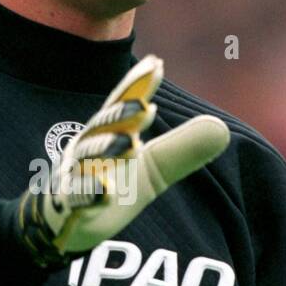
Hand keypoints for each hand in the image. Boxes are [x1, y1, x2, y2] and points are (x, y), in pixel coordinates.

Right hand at [13, 54, 229, 268]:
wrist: (63, 221)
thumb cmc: (106, 183)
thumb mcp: (151, 168)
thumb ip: (181, 150)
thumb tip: (222, 129)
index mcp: (107, 133)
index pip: (122, 105)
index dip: (137, 86)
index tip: (156, 64)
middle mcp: (88, 148)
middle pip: (103, 126)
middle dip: (121, 115)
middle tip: (146, 105)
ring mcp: (75, 174)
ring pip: (87, 158)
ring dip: (107, 149)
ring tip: (131, 144)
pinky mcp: (67, 204)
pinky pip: (75, 196)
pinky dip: (88, 193)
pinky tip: (105, 191)